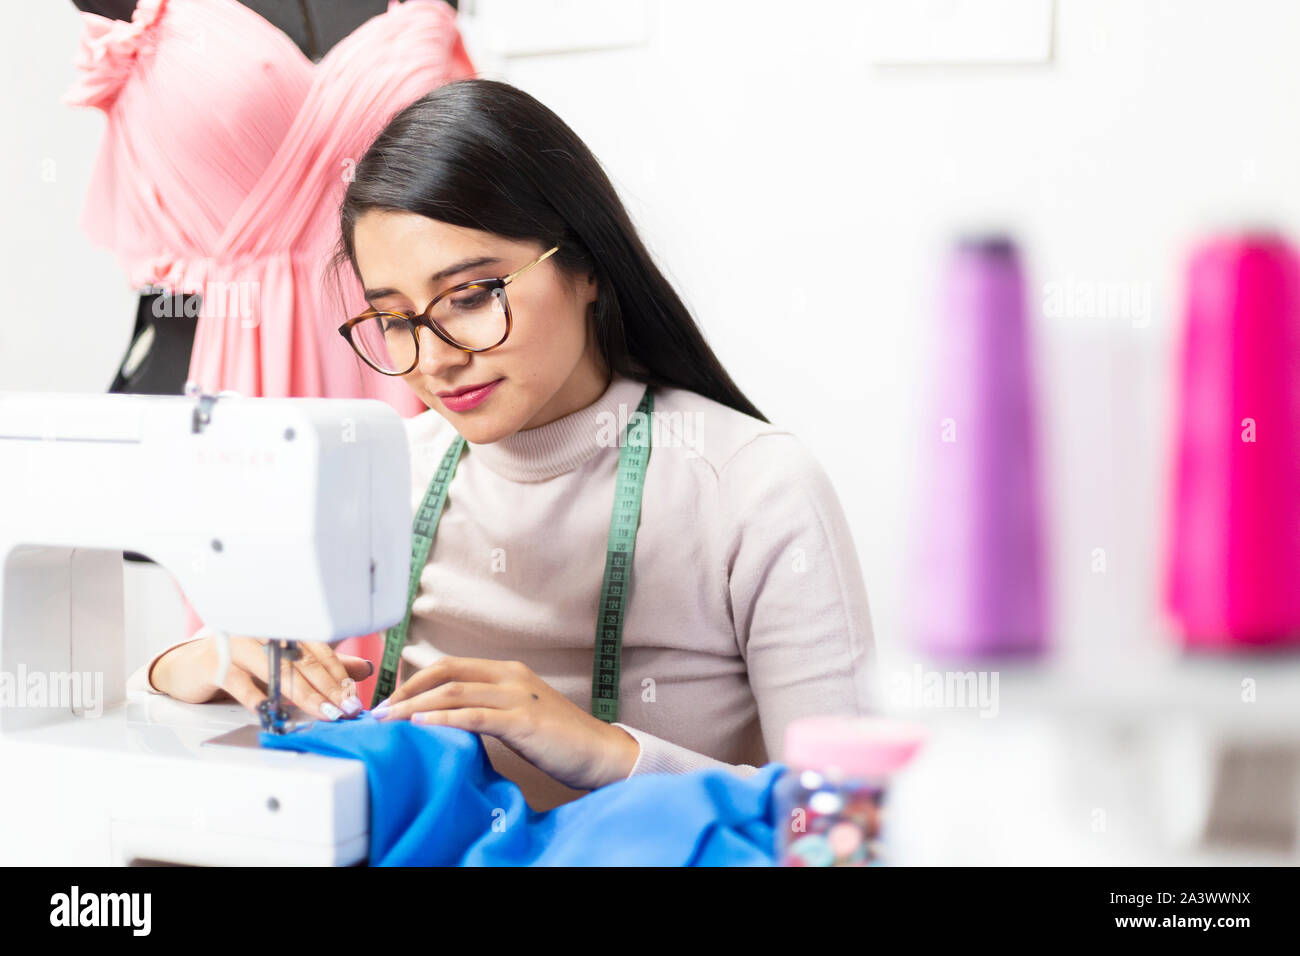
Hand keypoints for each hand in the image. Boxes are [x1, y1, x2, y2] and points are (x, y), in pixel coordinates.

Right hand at [150, 635, 373, 722]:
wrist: (187, 666)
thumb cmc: (239, 664)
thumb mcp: (282, 663)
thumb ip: (321, 665)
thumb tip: (363, 669)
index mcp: (281, 628)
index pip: (318, 648)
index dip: (339, 673)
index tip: (355, 695)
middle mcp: (262, 631)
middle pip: (303, 660)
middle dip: (329, 687)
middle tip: (347, 709)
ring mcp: (238, 645)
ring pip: (279, 671)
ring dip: (305, 695)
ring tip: (325, 713)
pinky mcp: (215, 664)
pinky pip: (242, 684)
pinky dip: (260, 700)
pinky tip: (274, 713)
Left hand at [373, 656, 639, 790]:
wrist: (599, 752)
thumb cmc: (558, 739)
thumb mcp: (518, 714)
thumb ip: (487, 708)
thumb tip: (446, 719)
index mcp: (507, 671)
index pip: (449, 666)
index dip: (414, 681)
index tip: (389, 701)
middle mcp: (509, 676)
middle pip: (445, 674)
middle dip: (406, 692)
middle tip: (378, 712)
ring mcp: (516, 696)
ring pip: (453, 693)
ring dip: (414, 707)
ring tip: (387, 722)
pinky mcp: (522, 720)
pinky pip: (473, 716)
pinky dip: (442, 719)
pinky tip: (421, 726)